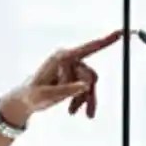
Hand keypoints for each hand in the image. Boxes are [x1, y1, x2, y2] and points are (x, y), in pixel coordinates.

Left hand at [0, 29, 123, 125]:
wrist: (24, 102)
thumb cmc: (31, 96)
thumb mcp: (46, 96)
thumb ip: (66, 90)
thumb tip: (85, 86)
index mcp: (61, 58)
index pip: (88, 48)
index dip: (106, 41)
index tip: (121, 32)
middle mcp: (68, 60)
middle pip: (90, 75)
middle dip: (86, 93)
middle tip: (80, 110)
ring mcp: (71, 68)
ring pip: (89, 84)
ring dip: (84, 100)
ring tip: (74, 113)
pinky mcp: (72, 77)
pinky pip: (85, 88)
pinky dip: (81, 100)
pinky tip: (72, 111)